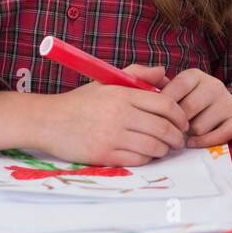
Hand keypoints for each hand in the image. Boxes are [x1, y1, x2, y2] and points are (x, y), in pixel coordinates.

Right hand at [40, 64, 189, 165]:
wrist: (48, 121)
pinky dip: (148, 158)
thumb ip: (137, 74)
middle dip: (177, 136)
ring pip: (153, 146)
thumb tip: (163, 73)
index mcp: (123, 94)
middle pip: (163, 127)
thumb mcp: (107, 81)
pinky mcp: (104, 155)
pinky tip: (147, 154)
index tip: (183, 122)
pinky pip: (137, 159)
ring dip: (164, 149)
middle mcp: (120, 114)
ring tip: (165, 148)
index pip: (165, 104)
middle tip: (180, 140)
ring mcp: (112, 136)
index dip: (180, 115)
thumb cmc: (80, 102)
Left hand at [160, 68, 231, 147]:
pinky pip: (217, 136)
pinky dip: (202, 143)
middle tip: (171, 129)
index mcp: (195, 76)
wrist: (229, 109)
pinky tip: (194, 142)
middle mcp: (213, 85)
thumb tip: (140, 87)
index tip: (157, 116)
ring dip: (190, 135)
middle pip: (187, 109)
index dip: (164, 106)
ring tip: (187, 133)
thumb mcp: (178, 90)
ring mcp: (227, 102)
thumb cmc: (193, 101)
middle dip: (176, 124)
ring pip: (199, 126)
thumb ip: (157, 86)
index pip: (175, 88)